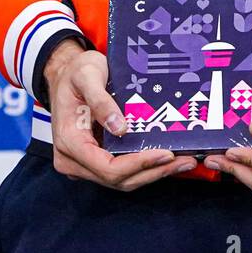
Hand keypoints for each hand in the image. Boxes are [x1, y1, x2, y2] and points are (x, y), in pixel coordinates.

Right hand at [43, 40, 197, 189]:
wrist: (64, 73)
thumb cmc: (75, 72)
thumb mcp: (86, 76)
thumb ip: (101, 101)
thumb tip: (120, 129)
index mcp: (69, 142)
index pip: (107, 168)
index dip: (138, 165)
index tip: (165, 154)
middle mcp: (73, 160)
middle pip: (118, 179)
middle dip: (153, 171)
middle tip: (186, 161)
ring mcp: (83, 164)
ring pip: (122, 180)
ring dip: (153, 173)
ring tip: (184, 162)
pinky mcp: (95, 160)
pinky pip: (121, 171)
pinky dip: (144, 167)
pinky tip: (167, 159)